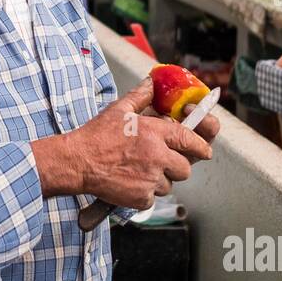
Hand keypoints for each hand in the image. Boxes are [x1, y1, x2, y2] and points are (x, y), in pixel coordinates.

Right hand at [38, 78, 213, 209]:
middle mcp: (157, 156)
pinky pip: (153, 198)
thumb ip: (141, 96)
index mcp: (155, 133)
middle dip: (177, 166)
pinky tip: (129, 182)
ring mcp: (150, 179)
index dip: (200, 145)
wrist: (77, 161)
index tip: (203, 150)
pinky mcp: (141, 197)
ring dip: (159, 180)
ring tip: (138, 171)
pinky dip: (144, 194)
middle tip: (162, 163)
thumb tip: (152, 82)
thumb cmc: (96, 135)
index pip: (190, 139)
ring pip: (168, 185)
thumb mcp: (119, 110)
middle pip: (185, 168)